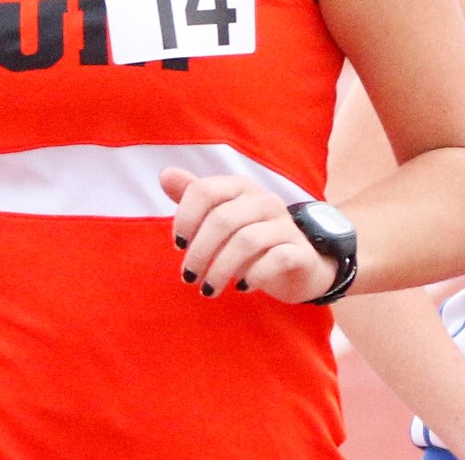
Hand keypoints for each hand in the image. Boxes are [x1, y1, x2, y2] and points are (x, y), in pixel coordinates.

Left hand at [160, 167, 334, 303]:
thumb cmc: (248, 239)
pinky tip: (242, 287)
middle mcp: (264, 200)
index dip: (185, 218)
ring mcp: (285, 224)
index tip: (178, 245)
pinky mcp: (300, 251)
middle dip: (200, 252)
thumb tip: (165, 175)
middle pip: (222, 219)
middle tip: (188, 277)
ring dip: (221, 269)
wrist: (296, 266)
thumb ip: (194, 197)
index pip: (203, 190)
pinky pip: (275, 259)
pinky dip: (254, 275)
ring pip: (246, 241)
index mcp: (240, 186)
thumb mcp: (220, 218)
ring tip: (209, 288)